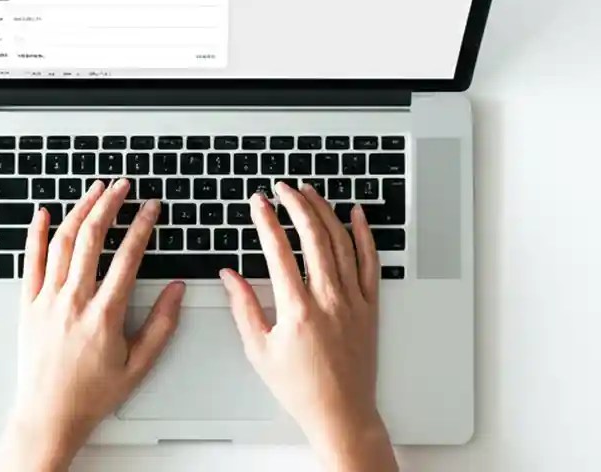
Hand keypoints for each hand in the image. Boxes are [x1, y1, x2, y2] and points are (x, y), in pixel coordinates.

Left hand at [0, 179, 184, 471]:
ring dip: (80, 211)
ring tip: (94, 191)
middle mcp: (74, 301)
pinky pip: (30, 261)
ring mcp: (47, 300)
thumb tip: (177, 291)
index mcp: (104, 315)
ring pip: (63, 243)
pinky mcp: (27, 305)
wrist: (48, 414)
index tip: (151, 208)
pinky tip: (45, 214)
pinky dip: (37, 234)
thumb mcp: (138, 365)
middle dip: (110, 205)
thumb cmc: (92, 394)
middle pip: (93, 239)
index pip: (128, 257)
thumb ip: (161, 325)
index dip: (142, 226)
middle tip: (122, 187)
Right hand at [220, 182, 396, 471]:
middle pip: (313, 236)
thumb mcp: (259, 350)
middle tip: (282, 188)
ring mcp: (353, 300)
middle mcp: (328, 299)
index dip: (266, 220)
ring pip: (341, 242)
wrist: (341, 412)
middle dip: (295, 204)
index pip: (279, 250)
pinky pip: (370, 261)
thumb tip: (230, 275)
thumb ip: (243, 307)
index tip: (258, 203)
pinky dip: (364, 234)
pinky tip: (355, 215)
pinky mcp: (370, 306)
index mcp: (297, 309)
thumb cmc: (300, 388)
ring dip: (324, 211)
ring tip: (309, 192)